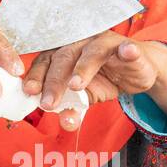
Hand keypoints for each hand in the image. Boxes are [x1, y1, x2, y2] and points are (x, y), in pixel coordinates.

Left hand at [22, 31, 166, 129]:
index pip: (46, 61)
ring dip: (83, 68)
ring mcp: (106, 43)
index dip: (37, 75)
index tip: (30, 91)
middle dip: (55, 81)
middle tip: (49, 103)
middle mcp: (82, 43)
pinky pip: (128, 48)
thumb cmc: (105, 79)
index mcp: (65, 52)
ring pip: (92, 52)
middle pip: (64, 58)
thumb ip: (73, 108)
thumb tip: (66, 122)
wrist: (136, 72)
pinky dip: (128, 51)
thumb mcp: (85, 96)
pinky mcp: (128, 48)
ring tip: (76, 85)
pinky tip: (128, 53)